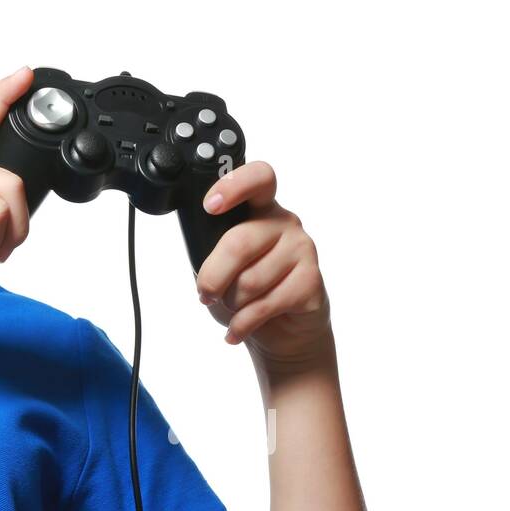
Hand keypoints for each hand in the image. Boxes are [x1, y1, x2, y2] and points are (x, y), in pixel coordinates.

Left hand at [194, 160, 331, 368]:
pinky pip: (265, 305)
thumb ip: (212, 245)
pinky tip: (238, 329)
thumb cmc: (246, 292)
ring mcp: (303, 249)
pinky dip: (242, 324)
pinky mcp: (312, 282)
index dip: (233, 186)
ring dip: (231, 304)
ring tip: (235, 307)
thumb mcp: (221, 263)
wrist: (283, 332)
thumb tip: (198, 251)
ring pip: (249, 280)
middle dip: (212, 276)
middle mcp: (285, 222)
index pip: (258, 177)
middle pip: (239, 242)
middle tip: (205, 294)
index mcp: (260, 208)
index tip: (209, 206)